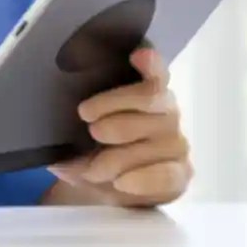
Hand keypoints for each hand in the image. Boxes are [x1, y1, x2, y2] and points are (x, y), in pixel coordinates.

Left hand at [48, 48, 191, 206]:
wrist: (100, 190)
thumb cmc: (92, 150)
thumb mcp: (76, 135)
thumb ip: (76, 126)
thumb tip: (65, 131)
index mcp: (146, 91)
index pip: (156, 71)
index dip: (150, 62)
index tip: (137, 56)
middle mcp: (167, 111)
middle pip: (149, 98)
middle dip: (114, 112)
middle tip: (91, 128)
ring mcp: (176, 142)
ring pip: (152, 140)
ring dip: (117, 157)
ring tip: (94, 169)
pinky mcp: (180, 174)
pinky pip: (166, 174)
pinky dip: (141, 179)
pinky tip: (122, 182)